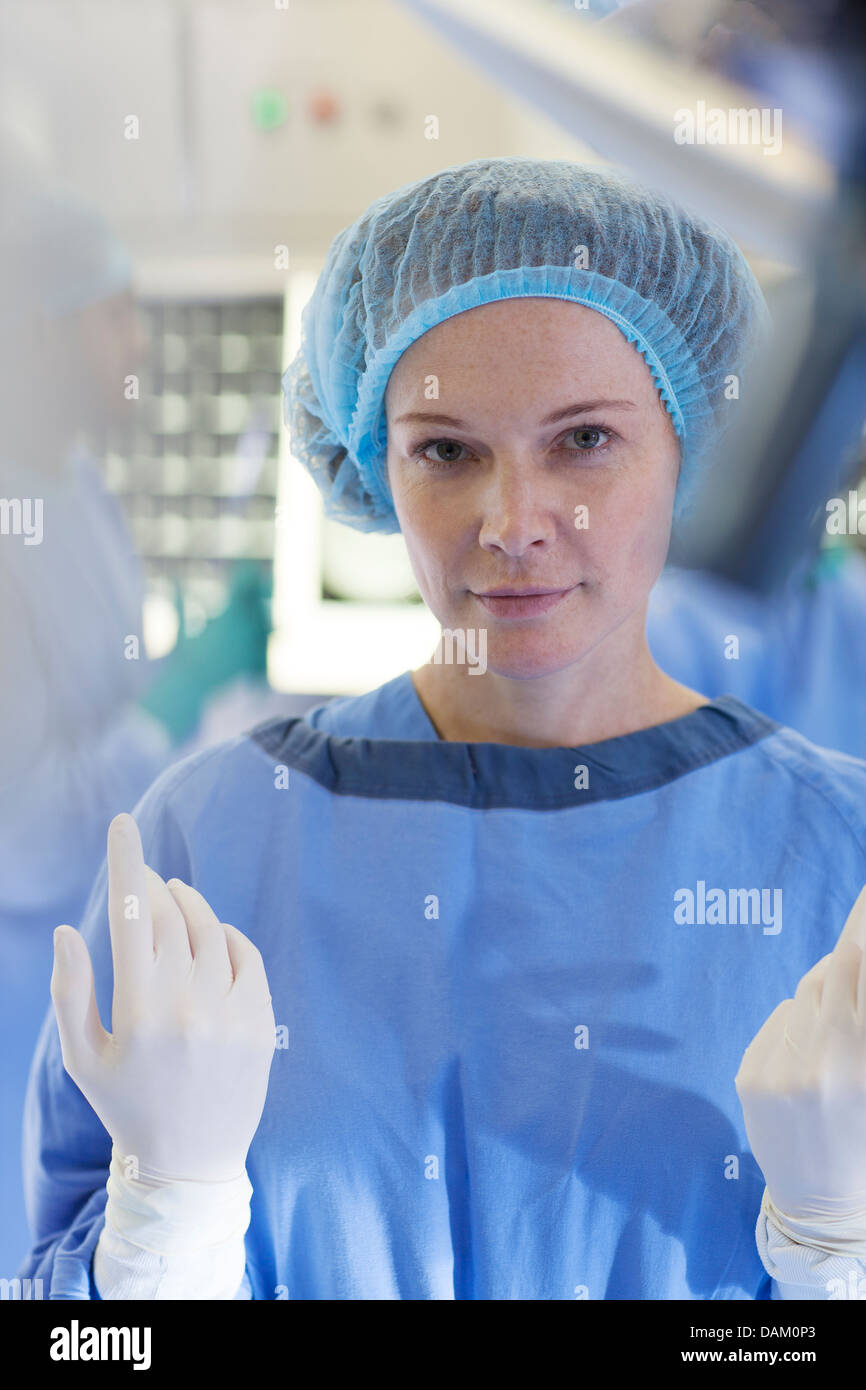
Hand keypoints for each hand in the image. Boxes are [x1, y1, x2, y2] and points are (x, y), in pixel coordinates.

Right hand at [51, 812, 275, 1182]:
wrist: (190, 1164)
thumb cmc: (125, 1105)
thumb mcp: (84, 1056)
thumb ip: (71, 990)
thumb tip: (68, 929)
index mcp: (139, 1010)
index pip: (132, 916)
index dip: (126, 863)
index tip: (124, 823)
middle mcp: (188, 1006)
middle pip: (172, 915)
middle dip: (152, 887)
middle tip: (140, 881)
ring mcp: (231, 1013)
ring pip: (211, 929)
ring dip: (189, 904)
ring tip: (173, 900)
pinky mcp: (262, 1021)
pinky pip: (247, 954)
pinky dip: (228, 934)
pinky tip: (211, 937)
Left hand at [735, 885, 865, 1242]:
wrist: (823, 1204)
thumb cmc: (864, 1136)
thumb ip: (864, 1023)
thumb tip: (850, 959)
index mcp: (860, 1063)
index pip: (858, 975)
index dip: (861, 936)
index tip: (865, 902)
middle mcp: (818, 1064)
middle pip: (829, 978)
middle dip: (845, 966)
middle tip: (855, 955)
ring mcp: (778, 1070)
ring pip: (801, 998)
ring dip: (819, 1002)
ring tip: (833, 1037)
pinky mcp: (749, 1077)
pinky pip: (775, 1024)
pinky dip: (791, 1029)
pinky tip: (807, 1061)